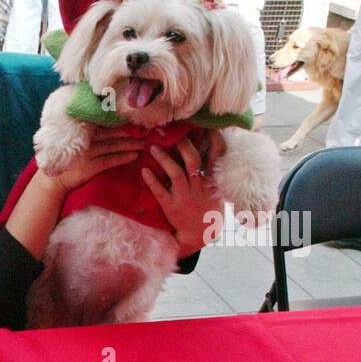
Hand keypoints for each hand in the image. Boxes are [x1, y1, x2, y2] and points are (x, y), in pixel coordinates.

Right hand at [38, 131, 144, 194]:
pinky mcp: (90, 167)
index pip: (103, 124)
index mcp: (80, 131)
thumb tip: (96, 125)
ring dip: (130, 145)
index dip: (119, 123)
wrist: (51, 180)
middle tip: (143, 133)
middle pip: (111, 134)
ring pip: (113, 146)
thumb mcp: (67, 141)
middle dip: (129, 134)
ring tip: (142, 144)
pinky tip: (133, 156)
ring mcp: (87, 153)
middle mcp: (84, 140)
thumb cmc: (61, 160)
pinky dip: (123, 158)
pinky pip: (110, 160)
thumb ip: (81, 132)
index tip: (132, 122)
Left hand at [142, 132, 226, 258]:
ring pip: (176, 173)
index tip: (206, 127)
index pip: (215, 156)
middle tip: (172, 134)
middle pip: (193, 160)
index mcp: (212, 180)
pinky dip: (151, 181)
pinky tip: (143, 171)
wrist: (199, 234)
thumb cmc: (207, 208)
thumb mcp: (217, 189)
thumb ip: (214, 171)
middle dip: (183, 145)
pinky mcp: (171, 206)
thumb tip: (212, 149)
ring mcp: (185, 196)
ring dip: (164, 159)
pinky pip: (160, 192)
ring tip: (152, 148)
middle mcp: (199, 186)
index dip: (213, 140)